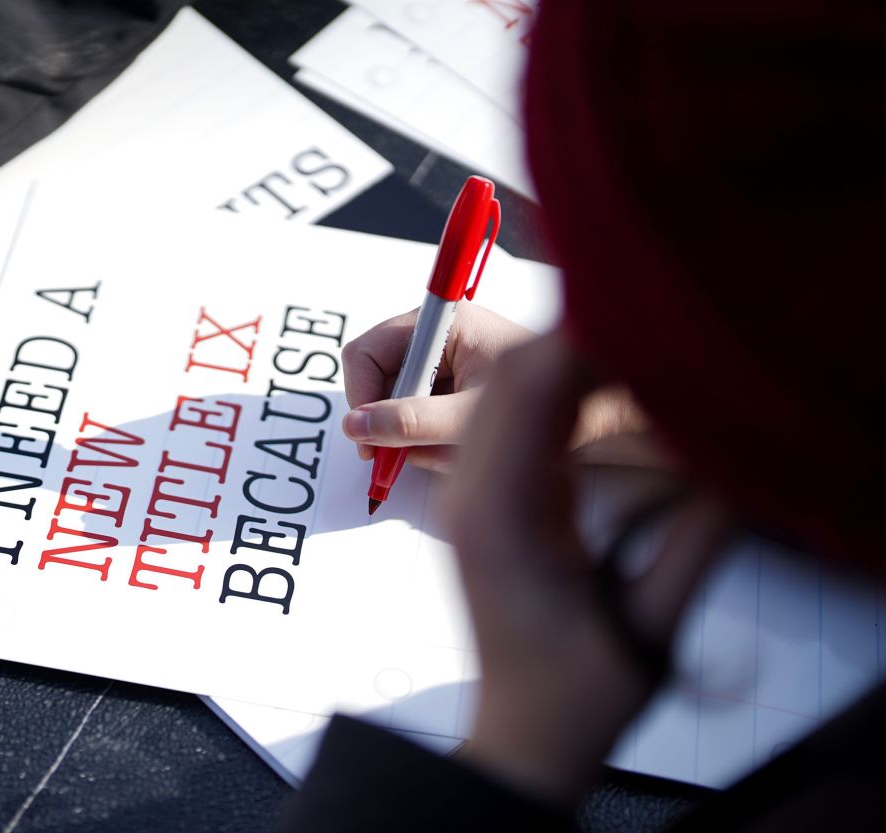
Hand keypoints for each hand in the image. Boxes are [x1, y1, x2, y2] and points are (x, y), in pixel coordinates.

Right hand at [340, 304, 658, 471]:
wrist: (610, 418)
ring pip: (397, 403)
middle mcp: (443, 340)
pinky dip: (429, 443)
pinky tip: (459, 452)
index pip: (370, 350)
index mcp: (448, 325)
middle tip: (391, 459)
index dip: (360, 394)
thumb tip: (358, 427)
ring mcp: (449, 367)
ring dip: (412, 436)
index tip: (366, 436)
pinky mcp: (456, 392)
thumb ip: (412, 423)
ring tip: (448, 453)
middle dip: (385, 419)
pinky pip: (420, 419)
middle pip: (378, 377)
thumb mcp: (472, 419)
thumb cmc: (558, 404)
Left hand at [445, 332, 732, 804]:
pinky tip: (602, 390)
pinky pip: (507, 425)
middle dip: (571, 338)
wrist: (526, 738)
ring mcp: (471, 499)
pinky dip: (551, 396)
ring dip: (559, 361)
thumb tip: (733, 468)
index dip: (581, 340)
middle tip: (642, 319)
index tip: (638, 315)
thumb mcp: (649, 622)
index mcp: (499, 516)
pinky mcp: (487, 505)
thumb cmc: (575, 695)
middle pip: (505, 380)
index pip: (527, 391)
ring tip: (629, 344)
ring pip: (500, 395)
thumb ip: (695, 541)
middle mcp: (470, 497)